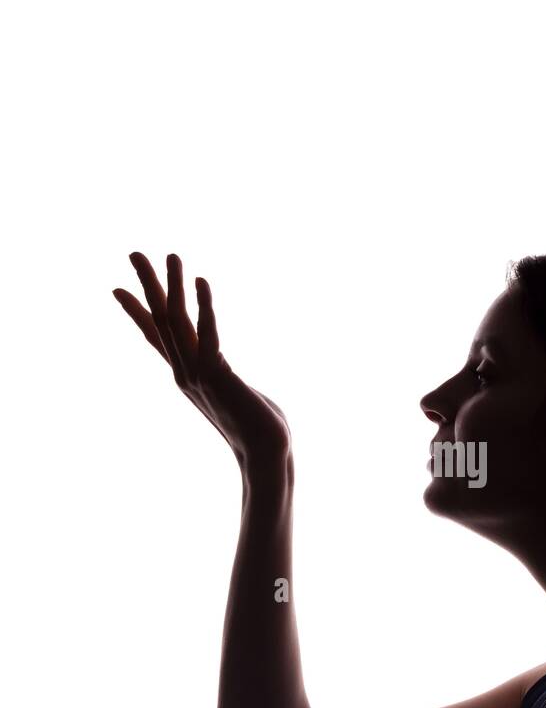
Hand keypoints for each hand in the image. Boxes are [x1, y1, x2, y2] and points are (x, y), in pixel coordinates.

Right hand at [113, 252, 291, 472]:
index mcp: (188, 376)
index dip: (137, 312)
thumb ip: (223, 379)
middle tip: (134, 253)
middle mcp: (186, 373)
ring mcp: (198, 375)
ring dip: (175, 286)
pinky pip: (208, 334)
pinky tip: (201, 282)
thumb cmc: (259, 429)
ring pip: (178, 324)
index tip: (117, 289)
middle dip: (148, 285)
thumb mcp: (233, 395)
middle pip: (161, 321)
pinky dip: (204, 307)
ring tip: (171, 255)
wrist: (266, 455)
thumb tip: (224, 375)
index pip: (156, 338)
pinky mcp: (218, 376)